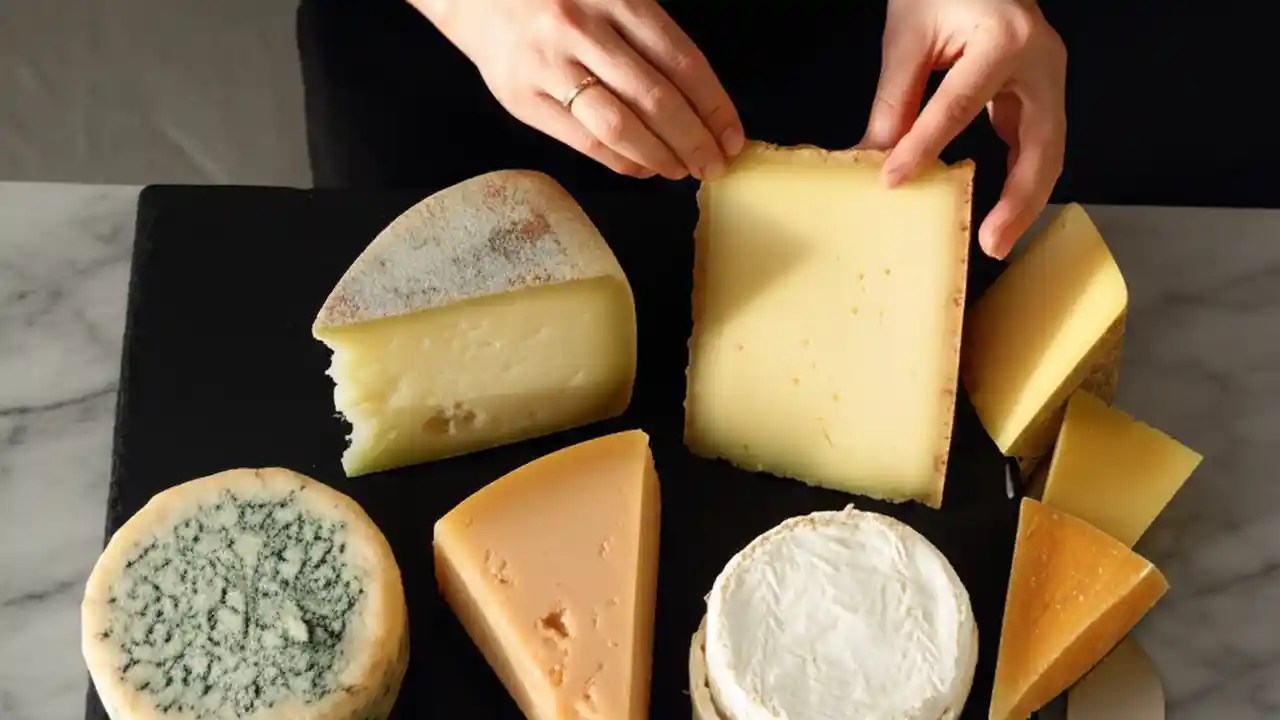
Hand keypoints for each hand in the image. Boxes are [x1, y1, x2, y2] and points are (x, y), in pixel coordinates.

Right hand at [413, 0, 744, 179]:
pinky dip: (622, 160)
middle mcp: (583, 29)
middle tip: (714, 164)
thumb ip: (648, 34)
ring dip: (661, 156)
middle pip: (657, 99)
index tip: (732, 136)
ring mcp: (550, 65)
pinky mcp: (524, 98)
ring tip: (682, 170)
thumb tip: (698, 101)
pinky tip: (643, 167)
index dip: (715, 105)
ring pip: (621, 126)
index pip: (682, 61)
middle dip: (695, 140)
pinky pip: (584, 140)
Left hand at [860, 0, 1066, 258]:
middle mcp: (1040, 59)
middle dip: (1019, 201)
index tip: (892, 180)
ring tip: (997, 239)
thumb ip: (893, 100)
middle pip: (1042, 144)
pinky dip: (1021, 178)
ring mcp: (1049, 76)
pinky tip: (1001, 210)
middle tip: (991, 244)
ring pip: (1049, 150)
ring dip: (1026, 199)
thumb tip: (869, 157)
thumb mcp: (909, 36)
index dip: (924, 146)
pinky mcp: (1041, 90)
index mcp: (1004, 38)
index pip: (959, 105)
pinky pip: (1037, 142)